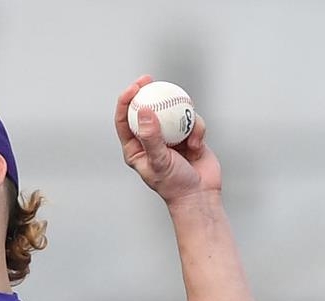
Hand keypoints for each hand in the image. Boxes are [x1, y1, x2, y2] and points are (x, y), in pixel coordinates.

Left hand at [114, 75, 220, 205]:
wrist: (200, 196)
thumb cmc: (175, 184)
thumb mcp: (160, 161)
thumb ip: (151, 137)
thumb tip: (144, 110)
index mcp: (135, 148)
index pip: (124, 119)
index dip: (126, 99)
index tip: (135, 86)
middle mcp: (151, 140)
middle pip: (146, 109)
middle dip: (147, 91)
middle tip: (150, 79)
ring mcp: (171, 137)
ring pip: (172, 112)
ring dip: (180, 116)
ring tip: (187, 129)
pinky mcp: (190, 136)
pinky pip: (192, 121)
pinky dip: (197, 130)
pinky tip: (198, 145)